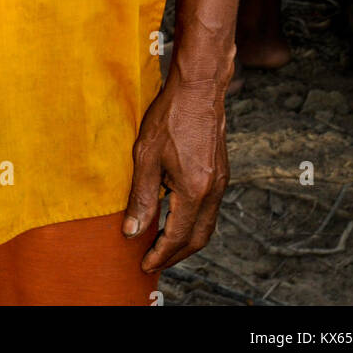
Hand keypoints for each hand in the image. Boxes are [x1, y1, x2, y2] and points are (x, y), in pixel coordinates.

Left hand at [122, 70, 229, 270]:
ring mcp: (221, 181)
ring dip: (186, 240)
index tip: (144, 265)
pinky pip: (210, 208)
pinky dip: (194, 221)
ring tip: (163, 244)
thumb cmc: (170, 116)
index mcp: (194, 190)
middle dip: (176, 255)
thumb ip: (140, 197)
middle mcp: (213, 190)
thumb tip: (132, 231)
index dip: (160, 255)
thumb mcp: (146, 156)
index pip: (178, 236)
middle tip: (153, 261)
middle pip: (198, 238)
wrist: (198, 88)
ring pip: (207, 225)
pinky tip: (176, 216)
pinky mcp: (220, 172)